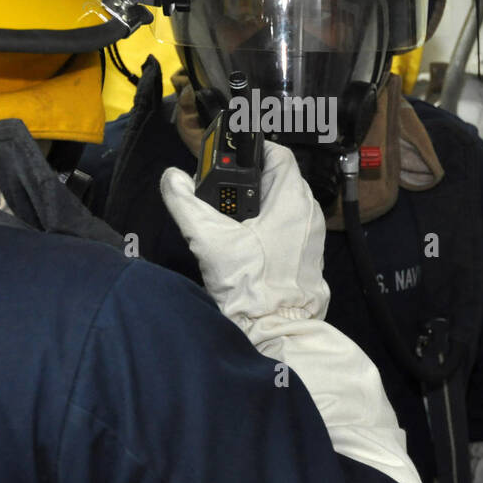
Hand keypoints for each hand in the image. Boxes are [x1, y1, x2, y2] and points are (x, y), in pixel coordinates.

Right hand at [160, 140, 328, 325]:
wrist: (275, 331)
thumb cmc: (251, 286)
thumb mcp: (209, 240)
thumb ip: (186, 203)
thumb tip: (171, 178)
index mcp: (292, 200)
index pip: (278, 154)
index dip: (251, 150)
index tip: (228, 159)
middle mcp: (308, 213)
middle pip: (277, 179)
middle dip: (247, 180)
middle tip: (219, 190)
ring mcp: (311, 236)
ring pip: (281, 205)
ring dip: (255, 205)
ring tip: (228, 218)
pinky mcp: (306, 256)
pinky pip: (286, 228)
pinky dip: (265, 226)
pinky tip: (243, 242)